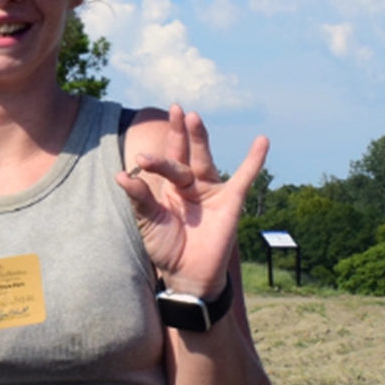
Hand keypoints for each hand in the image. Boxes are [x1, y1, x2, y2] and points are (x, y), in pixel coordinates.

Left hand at [115, 104, 269, 298]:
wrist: (187, 275)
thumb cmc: (166, 247)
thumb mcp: (148, 222)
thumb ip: (139, 198)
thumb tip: (122, 175)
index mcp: (169, 187)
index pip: (163, 164)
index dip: (154, 160)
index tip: (142, 158)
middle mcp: (190, 184)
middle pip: (184, 153)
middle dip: (179, 133)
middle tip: (175, 109)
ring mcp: (210, 190)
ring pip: (205, 160)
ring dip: (200, 138)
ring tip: (193, 117)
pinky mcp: (231, 202)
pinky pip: (245, 178)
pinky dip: (255, 160)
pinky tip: (262, 141)